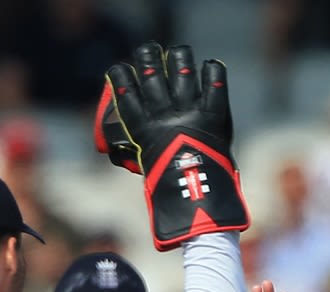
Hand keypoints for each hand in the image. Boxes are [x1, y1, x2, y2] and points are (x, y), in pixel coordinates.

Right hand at [99, 42, 248, 249]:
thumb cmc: (168, 192)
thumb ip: (133, 155)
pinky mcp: (214, 116)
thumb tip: (114, 149)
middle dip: (147, 57)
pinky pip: (214, 85)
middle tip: (147, 51)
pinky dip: (212, 72)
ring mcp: (190, 115)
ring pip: (181, 71)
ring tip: (178, 53)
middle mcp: (165, 118)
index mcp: (145, 132)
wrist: (199, 202)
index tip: (118, 68)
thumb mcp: (145, 170)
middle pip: (152, 75)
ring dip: (178, 58)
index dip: (120, 78)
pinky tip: (209, 65)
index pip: (127, 95)